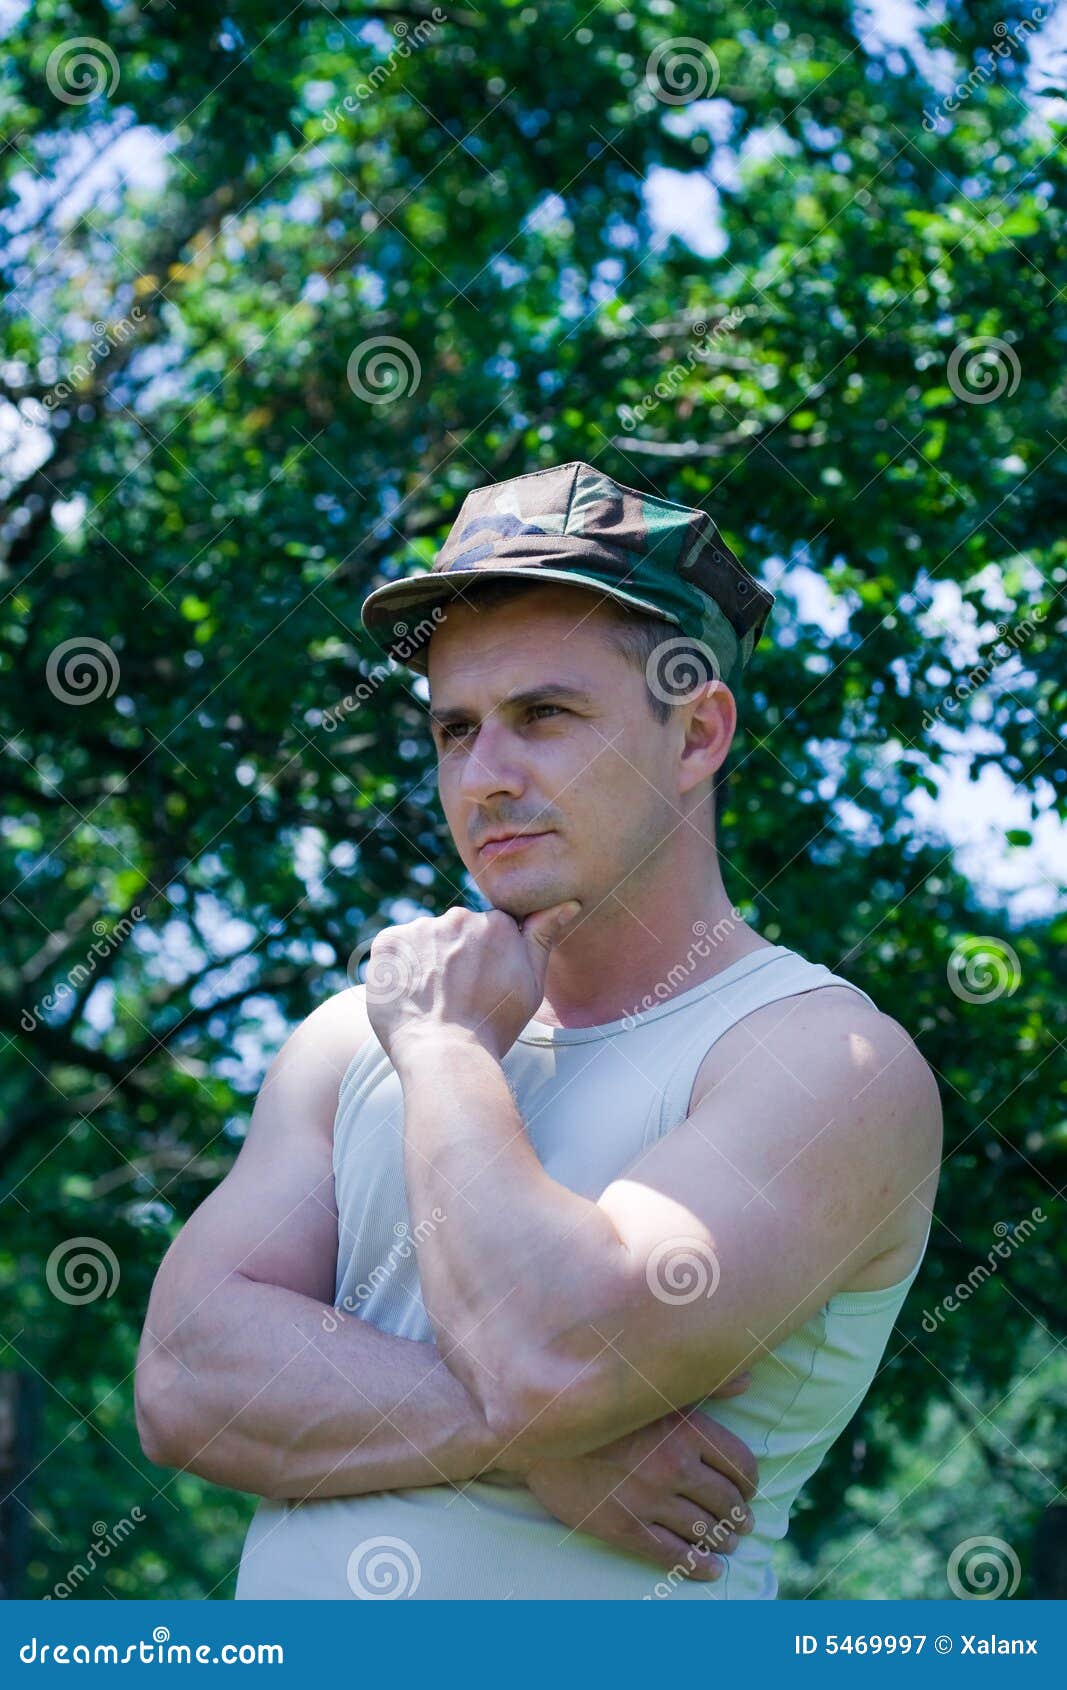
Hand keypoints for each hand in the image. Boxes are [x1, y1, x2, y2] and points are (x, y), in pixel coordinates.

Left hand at [363, 901, 580, 1064]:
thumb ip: (543, 936)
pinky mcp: (388, 942)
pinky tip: (409, 996)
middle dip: (452, 958)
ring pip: (423, 941)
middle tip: (454, 997)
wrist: (447, 1054)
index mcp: (495, 923)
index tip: (478, 986)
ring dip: (425, 962)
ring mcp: (420, 928)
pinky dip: (398, 969)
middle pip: (453, 933)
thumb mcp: (532, 983)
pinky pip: (394, 950)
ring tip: (430, 1001)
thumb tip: (567, 903)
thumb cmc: (494, 1025)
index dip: (481, 961)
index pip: (484, 931)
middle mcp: (459, 917)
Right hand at [495, 1386, 758, 1583]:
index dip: (749, 1482)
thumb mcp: (653, 1385)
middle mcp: (674, 1465)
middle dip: (739, 1516)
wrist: (540, 1430)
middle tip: (742, 1523)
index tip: (747, 1489)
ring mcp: (650, 1499)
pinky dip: (699, 1566)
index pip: (741, 1464)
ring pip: (704, 1530)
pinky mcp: (624, 1527)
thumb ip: (705, 1383)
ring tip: (728, 1544)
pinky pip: (673, 1555)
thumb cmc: (598, 1401)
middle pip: (727, 1501)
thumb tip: (748, 1379)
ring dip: (723, 1541)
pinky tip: (710, 1569)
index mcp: (686, 1428)